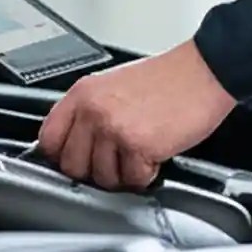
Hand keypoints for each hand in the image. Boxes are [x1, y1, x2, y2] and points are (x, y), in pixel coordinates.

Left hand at [37, 39, 235, 190]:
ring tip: (139, 152)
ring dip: (123, 173)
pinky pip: (133, 180)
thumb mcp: (114, 85)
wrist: (203, 71)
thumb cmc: (167, 78)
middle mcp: (93, 110)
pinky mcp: (138, 145)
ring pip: (102, 178)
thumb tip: (75, 143)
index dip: (61, 155)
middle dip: (94, 170)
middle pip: (72, 165)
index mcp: (83, 93)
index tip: (75, 159)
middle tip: (115, 161)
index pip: (49, 137)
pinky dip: (146, 174)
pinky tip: (154, 154)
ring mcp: (113, 128)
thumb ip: (90, 111)